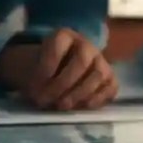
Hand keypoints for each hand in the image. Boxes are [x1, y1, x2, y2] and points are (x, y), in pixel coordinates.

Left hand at [0, 29, 118, 110]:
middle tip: (48, 99)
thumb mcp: (31, 68)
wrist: (56, 75)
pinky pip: (111, 88)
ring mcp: (101, 62)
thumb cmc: (43, 70)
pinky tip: (80, 107)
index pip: (59, 45)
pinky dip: (97, 99)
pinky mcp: (110, 79)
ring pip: (99, 75)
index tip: (34, 85)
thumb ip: (34, 78)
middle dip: (63, 83)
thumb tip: (40, 96)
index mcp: (65, 36)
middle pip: (82, 61)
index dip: (47, 66)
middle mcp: (86, 46)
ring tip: (62, 106)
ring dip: (79, 93)